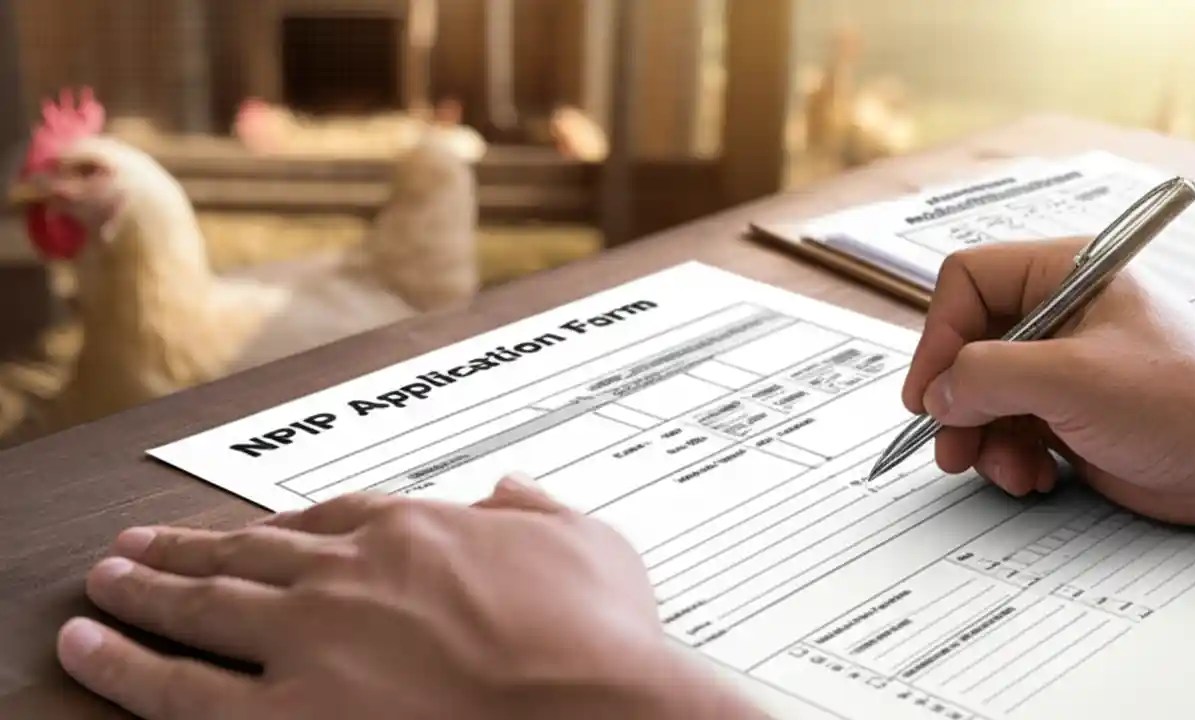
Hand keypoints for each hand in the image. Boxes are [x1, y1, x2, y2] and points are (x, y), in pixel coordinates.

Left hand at [56, 477, 762, 718]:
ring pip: (204, 605)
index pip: (330, 515)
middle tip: (142, 542)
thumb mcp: (590, 542)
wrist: (600, 704)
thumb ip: (537, 509)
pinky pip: (186, 691)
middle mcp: (353, 574)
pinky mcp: (294, 712)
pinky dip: (130, 667)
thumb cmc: (602, 637)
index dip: (282, 522)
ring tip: (103, 583)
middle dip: (189, 546)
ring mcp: (315, 639)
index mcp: (419, 531)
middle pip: (249, 550)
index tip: (255, 527)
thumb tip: (514, 490)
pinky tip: (95, 652)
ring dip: (145, 591)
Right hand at [902, 238, 1194, 527]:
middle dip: (957, 400)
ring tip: (1002, 467)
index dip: (940, 333)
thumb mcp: (1073, 377)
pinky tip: (1034, 475)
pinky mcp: (1065, 414)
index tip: (931, 388)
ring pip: (980, 395)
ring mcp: (1060, 368)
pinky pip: (1005, 430)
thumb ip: (990, 376)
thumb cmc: (1191, 403)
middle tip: (950, 441)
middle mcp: (1057, 316)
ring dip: (981, 439)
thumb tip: (939, 392)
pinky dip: (1007, 458)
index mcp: (1065, 275)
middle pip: (966, 345)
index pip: (969, 282)